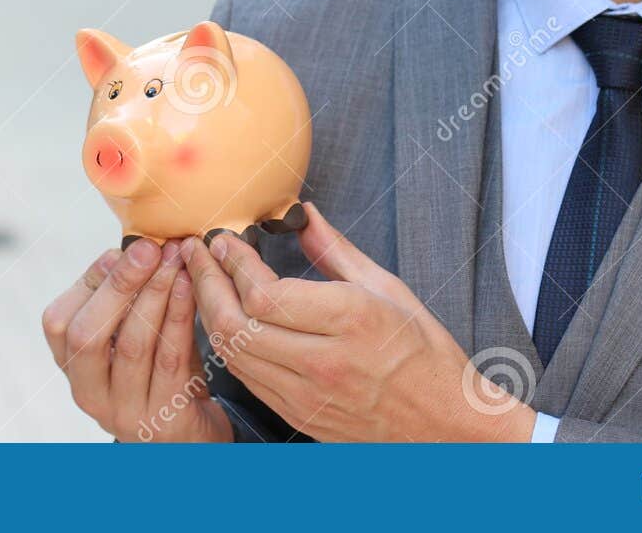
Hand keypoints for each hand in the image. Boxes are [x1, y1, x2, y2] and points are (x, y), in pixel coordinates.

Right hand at [42, 239, 232, 441]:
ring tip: (174, 260)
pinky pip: (170, 358)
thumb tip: (130, 249)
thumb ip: (121, 302)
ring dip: (155, 293)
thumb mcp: (128, 340)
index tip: (118, 251)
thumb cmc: (156, 374)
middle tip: (148, 249)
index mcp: (73, 369)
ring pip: (133, 344)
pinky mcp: (163, 417)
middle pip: (89, 335)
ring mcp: (125, 410)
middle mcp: (90, 394)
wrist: (189, 438)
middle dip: (120, 285)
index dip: (88, 282)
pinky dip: (179, 317)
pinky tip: (189, 287)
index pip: (58, 323)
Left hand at [181, 202, 535, 441]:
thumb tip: (304, 215)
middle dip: (207, 283)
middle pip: (237, 324)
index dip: (235, 264)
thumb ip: (336, 251)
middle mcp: (324, 361)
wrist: (444, 426)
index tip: (225, 240)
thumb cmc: (426, 355)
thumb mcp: (388, 289)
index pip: (265, 294)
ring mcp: (308, 395)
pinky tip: (224, 320)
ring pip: (233, 354)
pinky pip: (247, 378)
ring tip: (203, 280)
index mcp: (351, 320)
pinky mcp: (298, 415)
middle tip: (197, 253)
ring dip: (209, 314)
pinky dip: (228, 345)